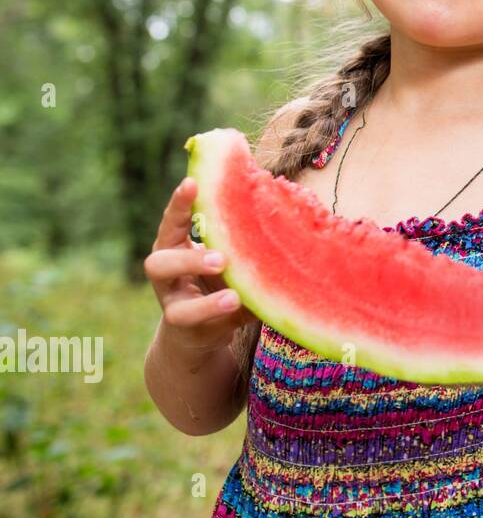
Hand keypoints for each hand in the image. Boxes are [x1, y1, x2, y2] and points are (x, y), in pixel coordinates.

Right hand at [143, 177, 258, 364]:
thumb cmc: (214, 278)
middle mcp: (166, 280)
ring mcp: (174, 309)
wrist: (196, 333)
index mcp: (173, 249)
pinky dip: (229, 321)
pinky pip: (207, 329)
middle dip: (188, 261)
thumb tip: (288, 204)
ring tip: (234, 298)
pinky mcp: (191, 334)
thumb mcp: (224, 258)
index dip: (178, 205)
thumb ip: (240, 239)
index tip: (191, 183)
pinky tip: (249, 311)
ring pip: (178, 310)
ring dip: (208, 303)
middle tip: (220, 259)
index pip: (170, 224)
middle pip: (158, 266)